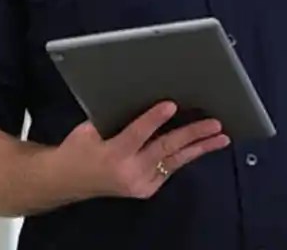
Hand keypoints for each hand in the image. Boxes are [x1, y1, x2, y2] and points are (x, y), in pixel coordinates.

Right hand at [53, 101, 229, 199]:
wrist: (66, 181)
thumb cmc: (78, 148)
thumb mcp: (90, 128)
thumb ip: (116, 117)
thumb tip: (144, 97)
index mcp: (112, 153)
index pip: (138, 133)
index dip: (155, 118)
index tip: (172, 104)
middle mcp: (129, 172)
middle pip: (165, 148)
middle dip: (192, 134)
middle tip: (214, 123)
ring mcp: (140, 184)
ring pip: (175, 161)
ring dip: (199, 148)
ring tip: (220, 137)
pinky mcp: (146, 190)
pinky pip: (169, 169)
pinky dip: (185, 156)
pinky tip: (201, 146)